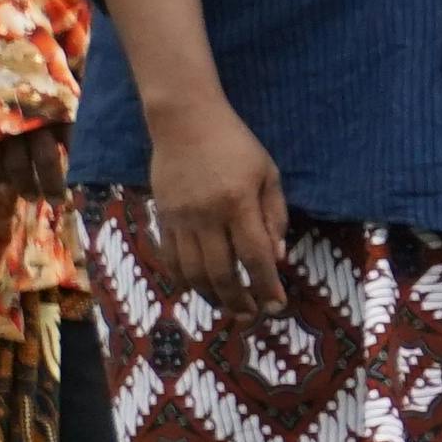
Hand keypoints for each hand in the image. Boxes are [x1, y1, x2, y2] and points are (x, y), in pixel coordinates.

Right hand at [150, 93, 288, 311]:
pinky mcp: (162, 218)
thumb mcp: (268, 174)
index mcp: (238, 203)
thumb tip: (279, 259)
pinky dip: (184, 280)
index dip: (266, 286)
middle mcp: (206, 216)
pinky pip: (171, 259)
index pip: (254, 256)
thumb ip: (275, 217)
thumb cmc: (236, 145)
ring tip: (230, 310)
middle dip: (239, 301)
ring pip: (193, 272)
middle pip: (221, 272)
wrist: (184, 122)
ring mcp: (180, 219)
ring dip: (212, 297)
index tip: (277, 306)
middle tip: (253, 318)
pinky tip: (198, 289)